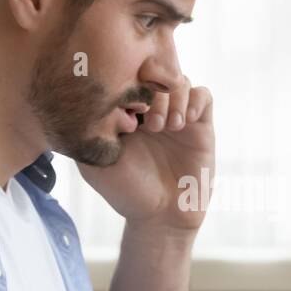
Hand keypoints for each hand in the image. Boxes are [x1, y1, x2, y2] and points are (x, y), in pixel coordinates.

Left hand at [77, 75, 213, 232]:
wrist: (160, 216)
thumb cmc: (126, 191)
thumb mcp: (95, 162)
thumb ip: (88, 132)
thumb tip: (86, 100)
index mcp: (127, 112)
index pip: (130, 77)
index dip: (130, 85)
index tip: (127, 113)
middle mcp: (153, 109)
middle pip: (157, 73)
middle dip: (153, 92)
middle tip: (150, 124)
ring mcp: (177, 116)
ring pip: (180, 81)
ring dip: (174, 99)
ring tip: (167, 128)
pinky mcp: (201, 126)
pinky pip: (204, 95)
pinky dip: (195, 101)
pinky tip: (185, 122)